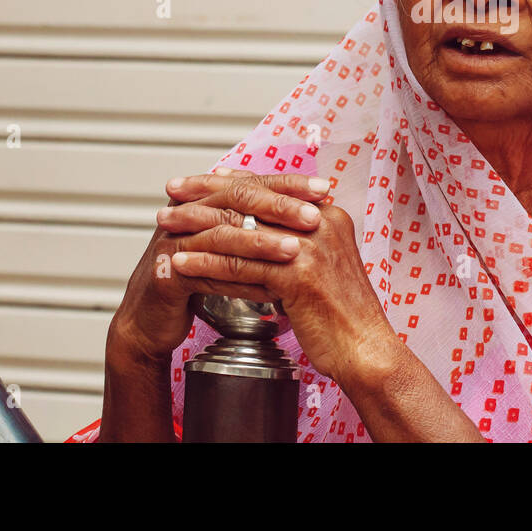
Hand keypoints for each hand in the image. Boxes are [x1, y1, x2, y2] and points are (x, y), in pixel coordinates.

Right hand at [108, 169, 328, 364]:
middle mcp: (186, 213)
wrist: (151, 321)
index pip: (252, 182)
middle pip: (237, 200)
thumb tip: (309, 209)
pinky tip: (269, 290)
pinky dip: (241, 282)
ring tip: (296, 250)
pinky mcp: (165, 276)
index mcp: (204, 201)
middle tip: (313, 216)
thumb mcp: (230, 246)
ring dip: (262, 243)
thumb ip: (257, 224)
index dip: (288, 184)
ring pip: (223, 235)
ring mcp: (172, 242)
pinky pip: (208, 274)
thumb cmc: (198, 279)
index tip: (323, 189)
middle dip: (279, 206)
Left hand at [163, 168, 397, 384]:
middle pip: (252, 200)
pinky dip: (207, 263)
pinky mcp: (299, 275)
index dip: (230, 181)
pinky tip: (182, 263)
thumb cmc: (340, 314)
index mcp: (327, 215)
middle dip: (205, 195)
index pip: (270, 187)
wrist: (364, 349)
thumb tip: (258, 232)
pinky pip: (241, 265)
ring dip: (197, 227)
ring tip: (166, 227)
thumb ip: (294, 243)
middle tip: (171, 195)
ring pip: (242, 229)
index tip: (198, 181)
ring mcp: (311, 247)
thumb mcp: (321, 266)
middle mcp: (322, 222)